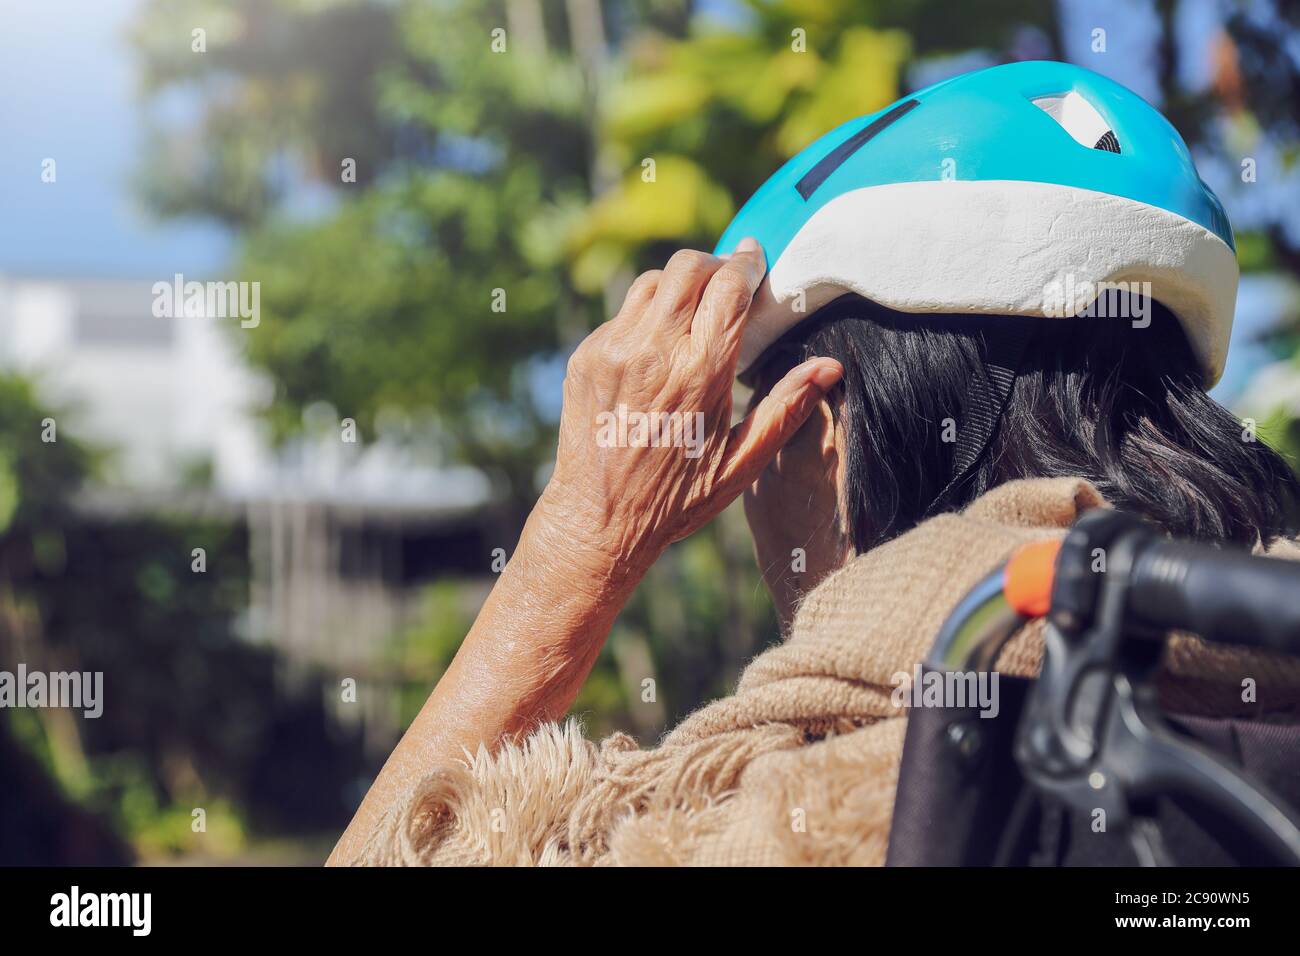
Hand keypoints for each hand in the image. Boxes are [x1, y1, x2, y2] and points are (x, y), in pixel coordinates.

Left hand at [538, 239, 843, 577]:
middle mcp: (653, 351)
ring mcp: (612, 350)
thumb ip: (786, 407)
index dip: (747, 264)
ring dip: (678, 285)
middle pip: (689, 267)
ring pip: (652, 281)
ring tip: (694, 313)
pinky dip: (645, 316)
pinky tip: (658, 347)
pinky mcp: (586, 356)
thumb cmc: (677, 498)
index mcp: (700, 373)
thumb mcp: (742, 462)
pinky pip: (621, 313)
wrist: (598, 519)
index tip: (755, 258)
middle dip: (714, 266)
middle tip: (728, 284)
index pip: (729, 286)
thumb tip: (830, 367)